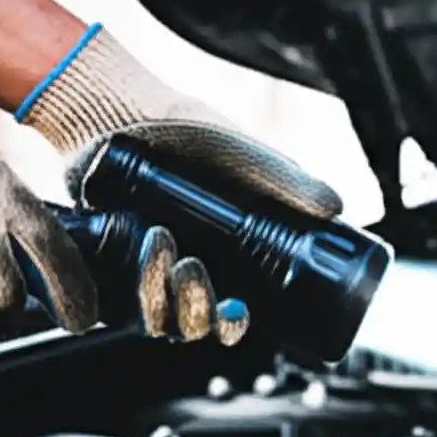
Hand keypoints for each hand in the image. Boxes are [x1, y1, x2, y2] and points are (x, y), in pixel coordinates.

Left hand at [18, 24, 343, 344]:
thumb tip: (336, 207)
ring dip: (157, 287)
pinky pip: (110, 295)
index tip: (238, 314)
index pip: (230, 319)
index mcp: (222, 266)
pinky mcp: (100, 263)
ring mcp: (139, 271)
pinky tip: (141, 239)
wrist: (127, 110)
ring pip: (151, 315)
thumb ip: (288, 182)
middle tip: (193, 269)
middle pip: (190, 325)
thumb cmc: (188, 134)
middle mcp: (181, 276)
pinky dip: (127, 274)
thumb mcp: (246, 157)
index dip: (233, 327)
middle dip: (194, 310)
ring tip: (162, 238)